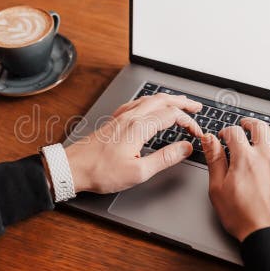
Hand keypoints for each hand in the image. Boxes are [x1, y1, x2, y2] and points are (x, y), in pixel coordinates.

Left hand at [64, 93, 202, 193]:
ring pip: (149, 99)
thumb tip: (185, 148)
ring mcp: (121, 117)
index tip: (197, 133)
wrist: (72, 168)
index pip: (172, 116)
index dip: (189, 122)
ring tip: (179, 102)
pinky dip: (151, 101)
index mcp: (139, 127)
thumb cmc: (101, 172)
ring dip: (168, 99)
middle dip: (182, 102)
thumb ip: (165, 158)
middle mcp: (130, 117)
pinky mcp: (114, 121)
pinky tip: (150, 105)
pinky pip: (137, 103)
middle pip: (162, 100)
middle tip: (196, 107)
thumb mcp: (139, 172)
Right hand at [202, 118, 269, 241]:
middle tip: (244, 126)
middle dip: (249, 123)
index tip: (222, 137)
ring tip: (265, 132)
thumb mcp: (218, 189)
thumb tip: (209, 140)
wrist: (269, 234)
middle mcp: (266, 156)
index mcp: (244, 158)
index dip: (226, 132)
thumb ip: (215, 161)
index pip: (234, 133)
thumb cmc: (243, 217)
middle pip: (259, 127)